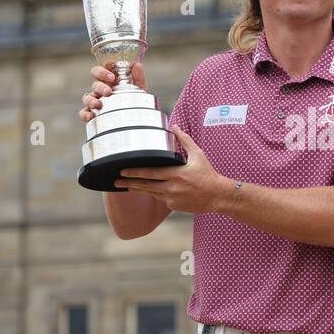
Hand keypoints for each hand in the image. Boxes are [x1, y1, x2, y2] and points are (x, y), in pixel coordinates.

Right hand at [79, 61, 146, 122]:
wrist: (137, 119)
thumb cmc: (135, 101)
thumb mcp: (139, 89)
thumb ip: (138, 78)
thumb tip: (137, 65)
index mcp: (108, 82)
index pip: (99, 72)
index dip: (102, 72)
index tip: (111, 77)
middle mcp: (100, 90)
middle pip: (94, 84)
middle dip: (100, 87)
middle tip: (108, 92)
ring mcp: (95, 102)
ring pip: (86, 97)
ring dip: (90, 100)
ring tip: (97, 104)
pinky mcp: (93, 114)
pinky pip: (84, 112)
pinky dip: (85, 113)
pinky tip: (90, 116)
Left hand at [111, 124, 228, 214]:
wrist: (217, 196)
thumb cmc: (207, 174)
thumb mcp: (198, 155)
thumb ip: (185, 140)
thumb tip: (175, 127)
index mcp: (176, 174)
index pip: (150, 173)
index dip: (135, 172)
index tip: (123, 170)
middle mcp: (172, 188)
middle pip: (145, 185)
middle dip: (129, 182)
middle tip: (117, 180)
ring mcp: (172, 199)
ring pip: (151, 193)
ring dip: (139, 189)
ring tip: (126, 186)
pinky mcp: (174, 206)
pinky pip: (160, 199)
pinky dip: (155, 193)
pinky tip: (149, 190)